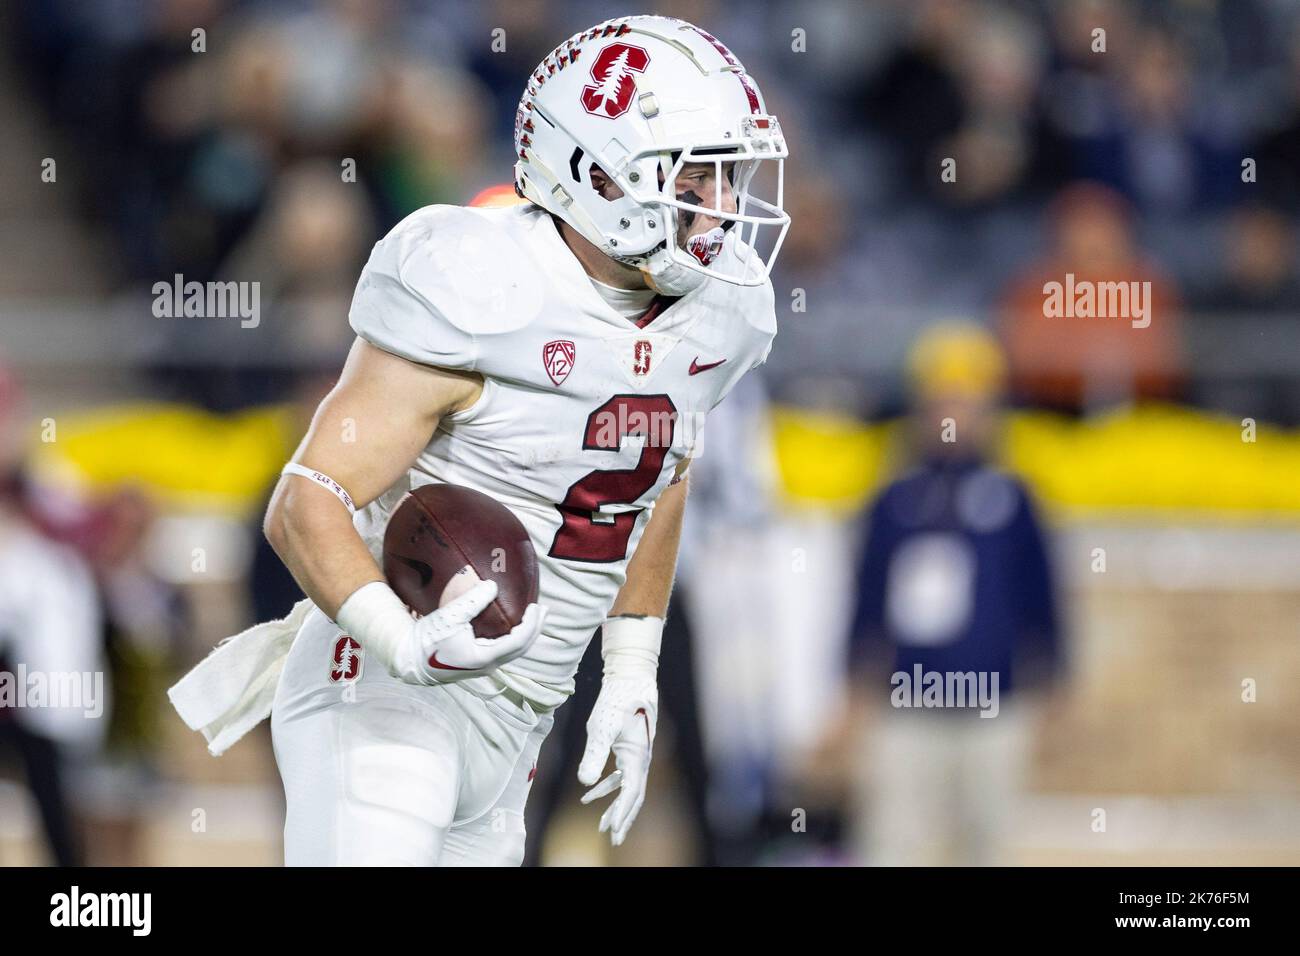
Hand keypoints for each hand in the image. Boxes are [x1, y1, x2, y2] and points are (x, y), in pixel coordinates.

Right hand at [398, 580, 544, 684]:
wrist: (410, 660)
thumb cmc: (428, 640)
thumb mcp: (449, 617)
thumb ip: (472, 601)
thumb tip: (493, 586)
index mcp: (484, 657)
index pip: (518, 641)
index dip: (531, 624)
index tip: (536, 606)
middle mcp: (487, 665)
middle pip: (521, 648)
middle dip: (535, 629)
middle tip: (544, 609)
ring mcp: (482, 666)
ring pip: (513, 651)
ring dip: (526, 634)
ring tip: (533, 617)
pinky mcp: (477, 663)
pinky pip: (503, 650)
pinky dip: (514, 638)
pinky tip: (512, 625)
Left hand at [577, 672, 657, 845]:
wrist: (630, 678)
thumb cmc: (617, 700)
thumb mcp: (601, 728)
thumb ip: (594, 755)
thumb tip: (585, 782)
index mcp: (638, 757)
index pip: (631, 793)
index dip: (622, 814)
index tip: (611, 831)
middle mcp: (641, 759)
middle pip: (634, 796)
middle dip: (624, 819)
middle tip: (614, 840)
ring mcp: (637, 755)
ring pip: (628, 788)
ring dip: (615, 807)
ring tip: (602, 825)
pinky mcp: (629, 749)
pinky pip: (621, 776)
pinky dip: (607, 787)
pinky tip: (589, 795)